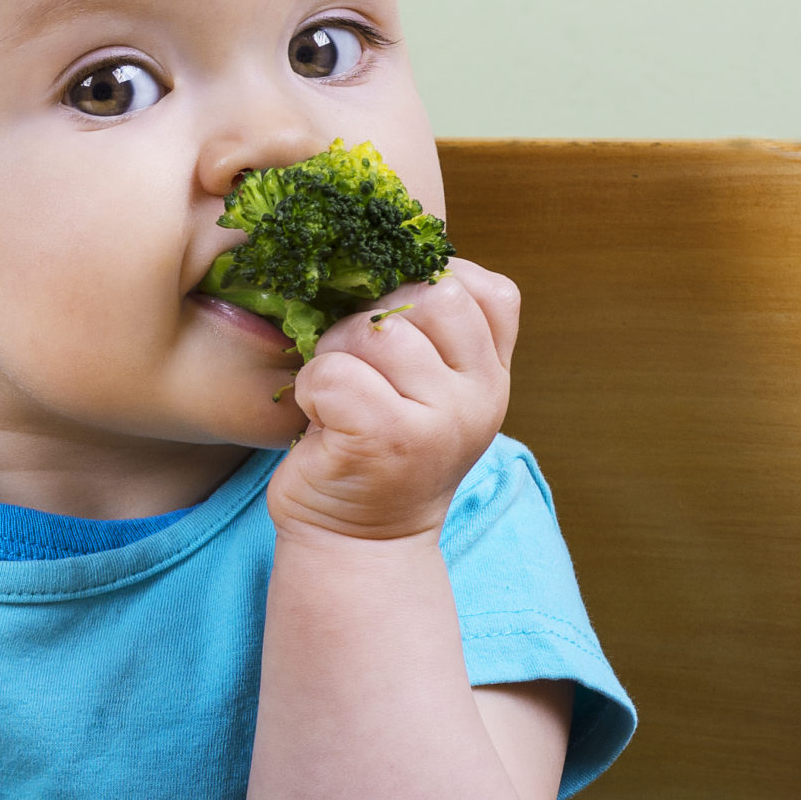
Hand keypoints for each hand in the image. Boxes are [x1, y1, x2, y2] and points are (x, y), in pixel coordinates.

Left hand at [265, 257, 519, 542]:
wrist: (358, 544)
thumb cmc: (376, 452)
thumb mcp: (425, 392)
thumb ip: (426, 333)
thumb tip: (372, 255)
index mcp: (490, 376)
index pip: (490, 292)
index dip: (436, 282)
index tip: (396, 319)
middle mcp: (480, 397)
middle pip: (432, 295)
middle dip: (375, 315)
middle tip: (355, 361)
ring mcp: (440, 421)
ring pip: (376, 331)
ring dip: (335, 353)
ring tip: (336, 395)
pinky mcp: (387, 441)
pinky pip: (334, 373)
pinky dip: (310, 388)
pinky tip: (319, 419)